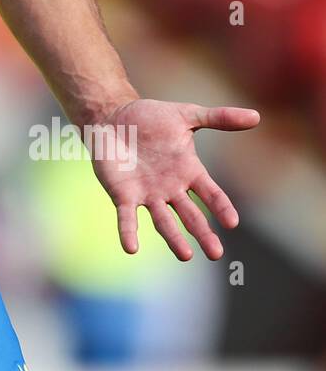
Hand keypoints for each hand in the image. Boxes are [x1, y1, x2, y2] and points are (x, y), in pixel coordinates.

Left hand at [87, 98, 258, 260]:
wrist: (113, 116)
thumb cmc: (151, 118)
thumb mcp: (186, 114)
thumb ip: (219, 118)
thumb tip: (257, 116)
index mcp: (189, 171)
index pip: (211, 194)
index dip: (221, 207)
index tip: (232, 222)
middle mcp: (171, 188)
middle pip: (191, 216)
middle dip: (203, 233)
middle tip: (216, 254)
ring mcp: (148, 194)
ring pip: (164, 222)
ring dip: (174, 239)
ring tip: (186, 256)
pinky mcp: (123, 195)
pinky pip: (127, 217)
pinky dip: (128, 232)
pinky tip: (131, 248)